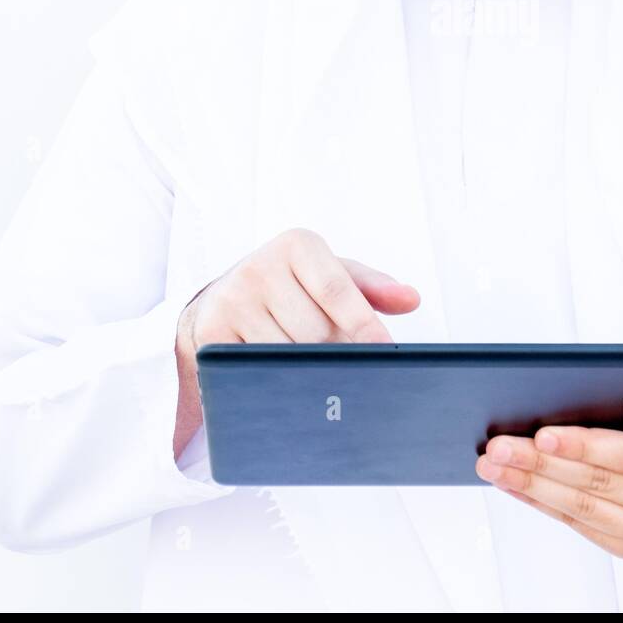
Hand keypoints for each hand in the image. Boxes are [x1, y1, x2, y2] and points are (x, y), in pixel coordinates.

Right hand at [172, 228, 418, 458]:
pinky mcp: (211, 332)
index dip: (362, 323)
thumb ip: (373, 288)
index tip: (383, 349)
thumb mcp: (334, 276)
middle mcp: (259, 265)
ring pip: (287, 354)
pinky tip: (277, 370)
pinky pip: (255, 369)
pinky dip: (274, 377)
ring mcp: (231, 299)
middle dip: (332, 350)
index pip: (336, 289)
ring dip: (304, 367)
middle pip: (315, 331)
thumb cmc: (295, 287)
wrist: (226, 298)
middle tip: (332, 353)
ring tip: (302, 356)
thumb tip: (411, 300)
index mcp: (297, 245)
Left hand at [474, 387, 622, 563]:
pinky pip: (585, 529)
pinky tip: (519, 485)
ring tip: (496, 464)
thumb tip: (572, 389)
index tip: (541, 434)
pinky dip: (545, 505)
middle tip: (499, 445)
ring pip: (586, 512)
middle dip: (542, 466)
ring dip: (533, 487)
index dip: (586, 447)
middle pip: (601, 487)